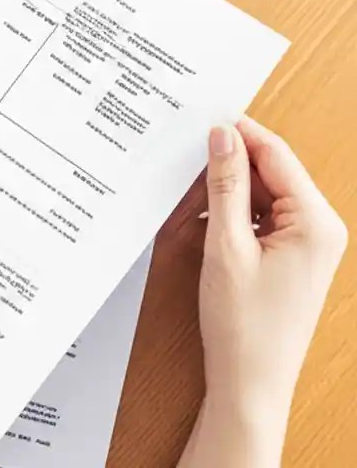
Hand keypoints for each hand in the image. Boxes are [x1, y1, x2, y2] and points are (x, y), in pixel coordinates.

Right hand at [180, 118, 346, 467]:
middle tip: (180, 155)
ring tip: (182, 194)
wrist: (250, 384)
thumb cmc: (243, 324)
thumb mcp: (225, 246)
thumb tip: (222, 136)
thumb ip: (225, 186)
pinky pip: (260, 221)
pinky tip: (198, 221)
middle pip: (271, 174)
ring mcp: (307, 245)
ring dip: (224, 193)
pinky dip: (230, 217)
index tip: (201, 116)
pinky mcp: (290, 260)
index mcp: (316, 221)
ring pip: (261, 197)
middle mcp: (320, 228)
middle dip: (227, 165)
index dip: (239, 133)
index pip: (277, 155)